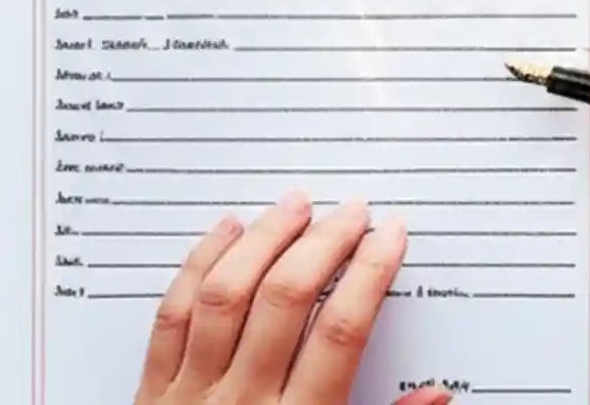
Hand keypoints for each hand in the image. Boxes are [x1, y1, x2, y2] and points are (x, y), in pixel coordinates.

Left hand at [133, 191, 452, 404]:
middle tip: (351, 211)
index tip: (391, 236)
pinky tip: (223, 232)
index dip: (369, 274)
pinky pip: (171, 313)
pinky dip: (197, 263)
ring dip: (263, 239)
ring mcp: (191, 395)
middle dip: (324, 244)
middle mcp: (243, 404)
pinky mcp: (152, 392)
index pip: (342, 332)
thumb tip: (437, 399)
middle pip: (284, 300)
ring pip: (224, 294)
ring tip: (295, 204)